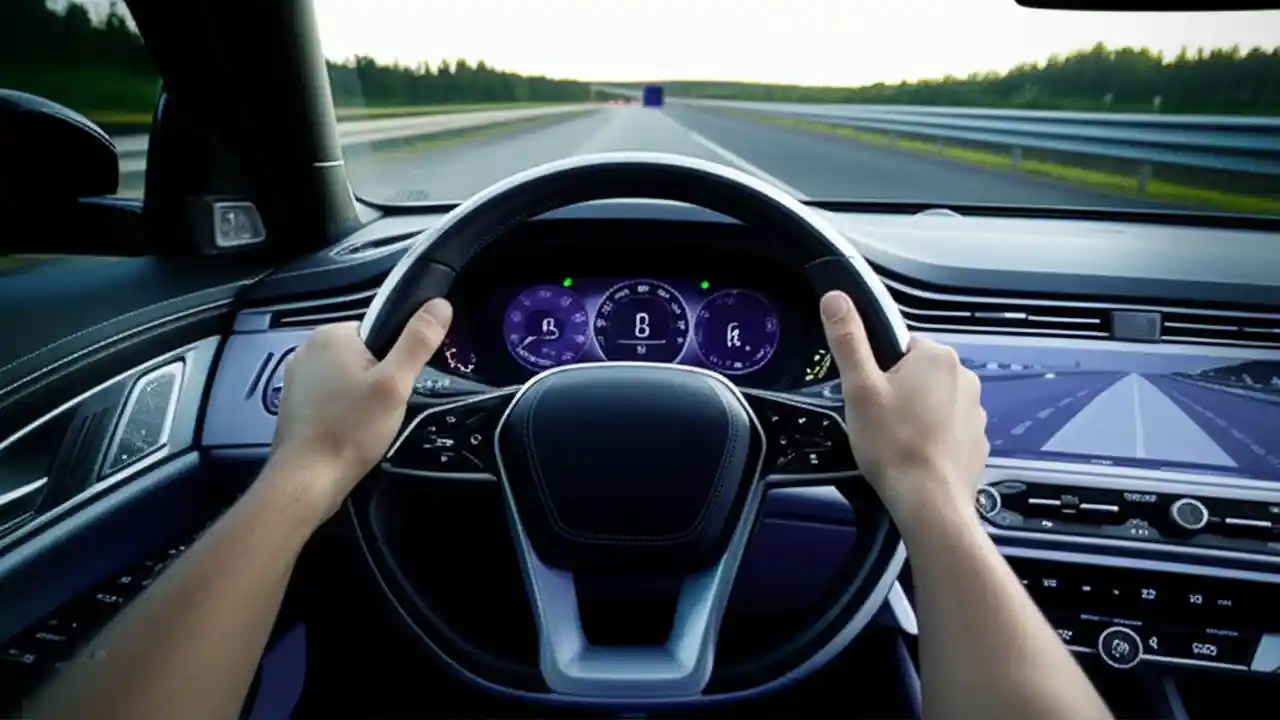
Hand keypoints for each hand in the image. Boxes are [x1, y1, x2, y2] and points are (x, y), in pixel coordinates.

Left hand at [267, 298, 452, 520]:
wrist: (308, 478)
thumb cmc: (352, 429)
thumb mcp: (395, 384)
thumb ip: (418, 341)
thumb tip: (440, 304)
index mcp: (332, 333)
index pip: (380, 332)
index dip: (395, 359)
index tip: (395, 387)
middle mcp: (308, 346)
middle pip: (364, 353)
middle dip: (378, 379)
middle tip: (383, 408)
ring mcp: (296, 374)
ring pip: (348, 375)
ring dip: (361, 394)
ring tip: (365, 422)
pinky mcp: (293, 399)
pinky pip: (331, 393)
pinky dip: (342, 407)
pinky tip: (347, 429)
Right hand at [819, 291, 987, 527]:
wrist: (929, 502)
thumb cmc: (892, 444)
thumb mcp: (860, 388)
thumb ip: (848, 339)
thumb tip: (835, 297)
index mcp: (938, 356)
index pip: (902, 347)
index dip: (879, 370)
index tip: (871, 397)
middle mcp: (965, 377)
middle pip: (919, 374)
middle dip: (898, 393)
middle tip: (878, 421)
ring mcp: (977, 411)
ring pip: (934, 402)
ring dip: (917, 415)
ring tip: (896, 443)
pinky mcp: (978, 441)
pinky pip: (949, 429)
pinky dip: (933, 439)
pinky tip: (916, 458)